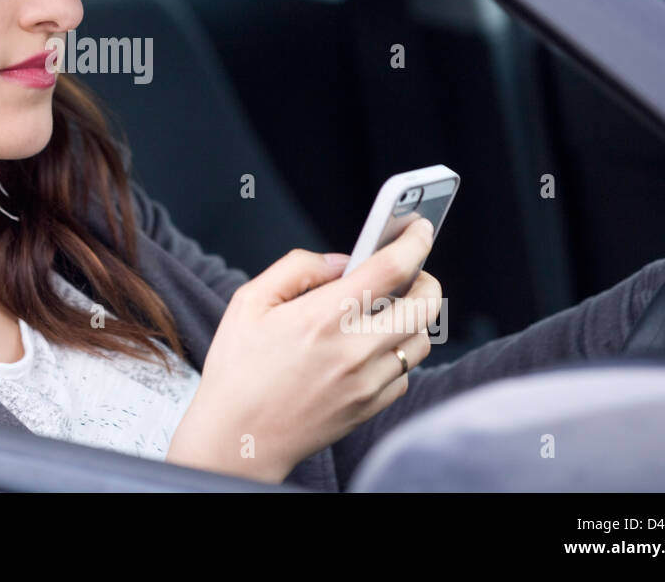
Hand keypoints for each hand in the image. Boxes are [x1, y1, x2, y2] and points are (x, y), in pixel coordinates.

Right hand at [165, 218, 441, 483]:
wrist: (239, 437)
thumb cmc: (239, 369)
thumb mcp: (249, 302)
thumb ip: (296, 268)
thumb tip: (340, 261)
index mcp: (322, 316)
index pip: (391, 268)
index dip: (414, 241)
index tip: (419, 228)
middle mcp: (353, 349)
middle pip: (425, 305)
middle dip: (425, 281)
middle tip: (411, 274)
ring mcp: (367, 382)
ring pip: (421, 340)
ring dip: (413, 319)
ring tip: (387, 312)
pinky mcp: (371, 407)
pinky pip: (405, 374)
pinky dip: (397, 355)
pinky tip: (371, 349)